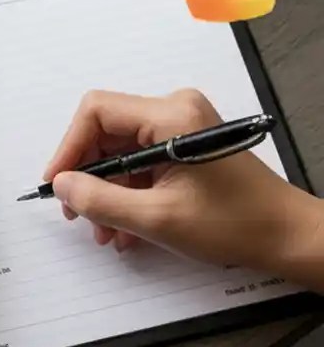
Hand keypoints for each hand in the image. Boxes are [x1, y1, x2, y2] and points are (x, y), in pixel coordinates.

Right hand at [44, 89, 322, 279]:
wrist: (288, 236)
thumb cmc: (235, 224)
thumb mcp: (157, 218)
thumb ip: (100, 200)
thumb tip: (61, 185)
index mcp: (171, 116)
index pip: (96, 112)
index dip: (69, 148)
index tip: (58, 184)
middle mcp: (175, 110)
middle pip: (106, 131)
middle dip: (88, 175)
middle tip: (76, 212)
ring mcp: (182, 126)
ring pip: (121, 151)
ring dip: (107, 190)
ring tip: (105, 230)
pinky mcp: (186, 144)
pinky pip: (140, 161)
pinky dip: (128, 191)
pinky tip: (126, 227)